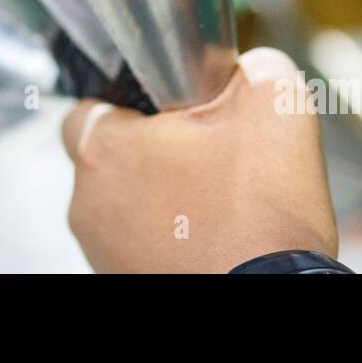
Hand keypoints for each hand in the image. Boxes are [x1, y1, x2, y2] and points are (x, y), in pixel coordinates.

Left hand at [61, 48, 337, 273]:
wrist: (271, 296)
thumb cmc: (258, 217)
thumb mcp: (273, 105)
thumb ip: (252, 66)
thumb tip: (247, 66)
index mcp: (103, 150)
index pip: (89, 103)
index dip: (133, 97)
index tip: (170, 106)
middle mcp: (88, 203)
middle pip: (111, 155)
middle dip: (154, 148)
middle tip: (207, 151)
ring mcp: (102, 250)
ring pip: (127, 201)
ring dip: (163, 194)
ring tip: (218, 197)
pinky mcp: (123, 279)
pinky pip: (140, 241)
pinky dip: (170, 234)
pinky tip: (215, 232)